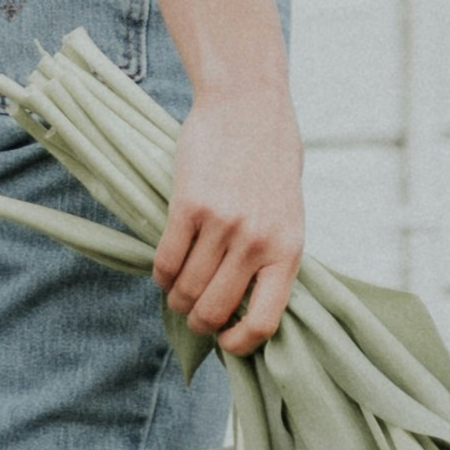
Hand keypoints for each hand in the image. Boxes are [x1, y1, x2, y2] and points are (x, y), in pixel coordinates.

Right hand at [152, 76, 302, 354]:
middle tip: (192, 314)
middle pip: (215, 309)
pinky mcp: (190, 206)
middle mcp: (256, 242)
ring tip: (176, 293)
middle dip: (199, 321)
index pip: (263, 321)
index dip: (239, 343)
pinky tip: (164, 273)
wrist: (248, 105)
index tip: (225, 342)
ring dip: (177, 298)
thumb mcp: (288, 214)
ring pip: (187, 288)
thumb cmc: (270, 161)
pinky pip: (167, 260)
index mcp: (288, 249)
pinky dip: (162, 275)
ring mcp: (223, 224)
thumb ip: (272, 256)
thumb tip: (245, 305)